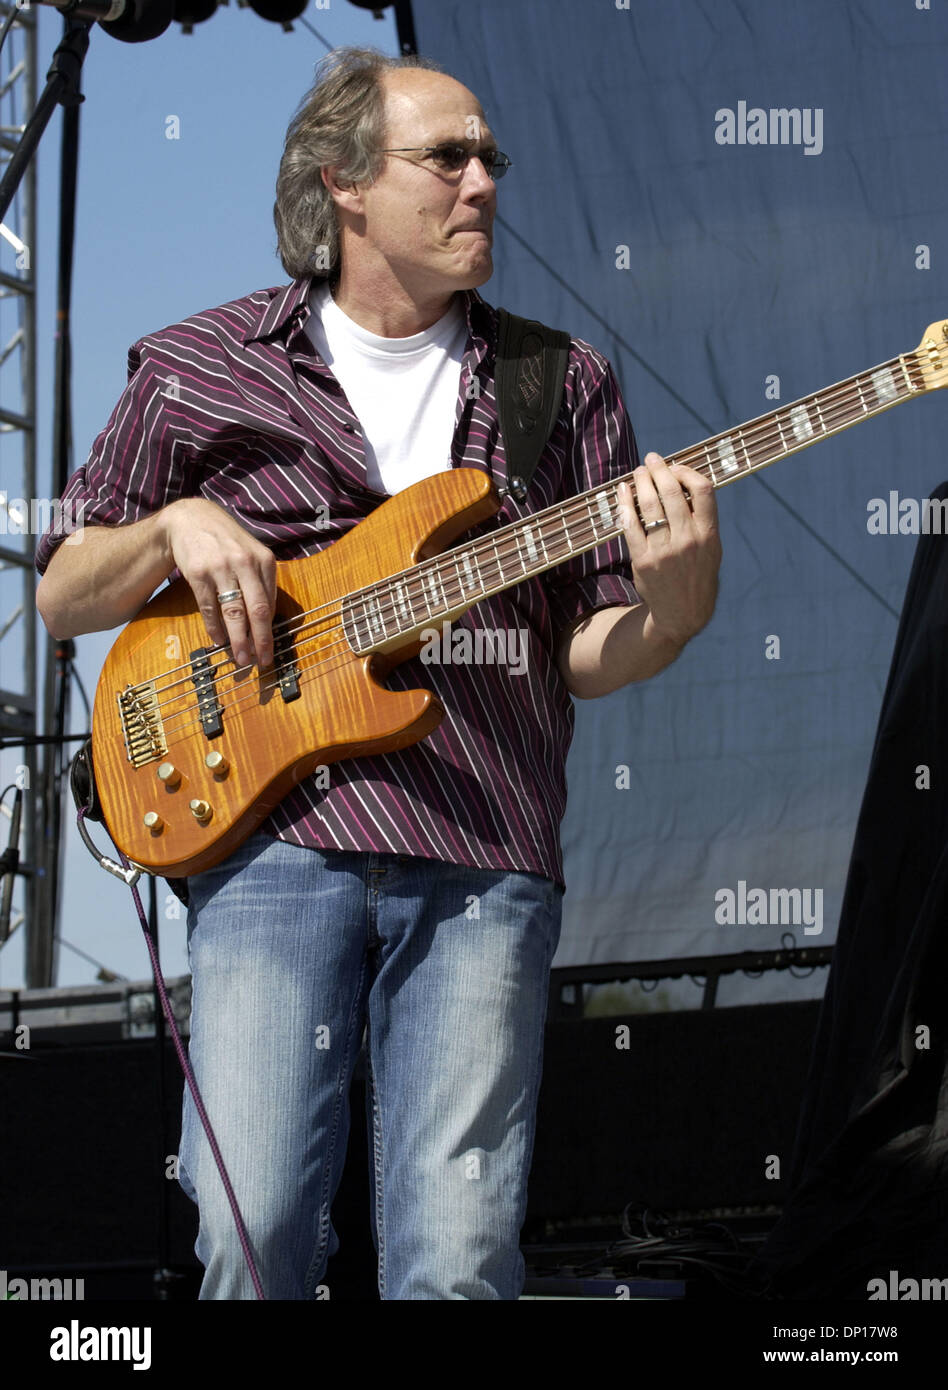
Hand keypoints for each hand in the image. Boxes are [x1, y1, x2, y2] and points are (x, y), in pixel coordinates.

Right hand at [160, 497, 276, 670]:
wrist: (190, 518)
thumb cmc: (226, 541)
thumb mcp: (250, 553)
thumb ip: (261, 581)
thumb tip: (267, 620)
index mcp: (264, 560)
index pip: (271, 603)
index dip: (271, 630)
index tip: (270, 649)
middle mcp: (245, 563)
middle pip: (257, 610)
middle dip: (261, 640)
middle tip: (262, 661)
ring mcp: (221, 568)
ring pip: (234, 612)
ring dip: (239, 640)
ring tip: (241, 658)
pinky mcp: (198, 573)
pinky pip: (210, 607)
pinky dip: (215, 628)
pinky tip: (219, 640)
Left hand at [616, 452, 720, 649]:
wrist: (683, 614)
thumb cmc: (697, 574)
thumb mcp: (711, 548)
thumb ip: (701, 519)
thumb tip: (682, 483)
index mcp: (709, 534)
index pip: (703, 489)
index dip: (687, 471)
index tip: (676, 466)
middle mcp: (688, 540)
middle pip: (672, 492)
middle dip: (659, 469)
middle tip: (651, 459)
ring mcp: (665, 551)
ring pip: (649, 505)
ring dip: (641, 482)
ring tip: (638, 472)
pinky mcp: (643, 561)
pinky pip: (630, 525)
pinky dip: (625, 504)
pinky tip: (623, 492)